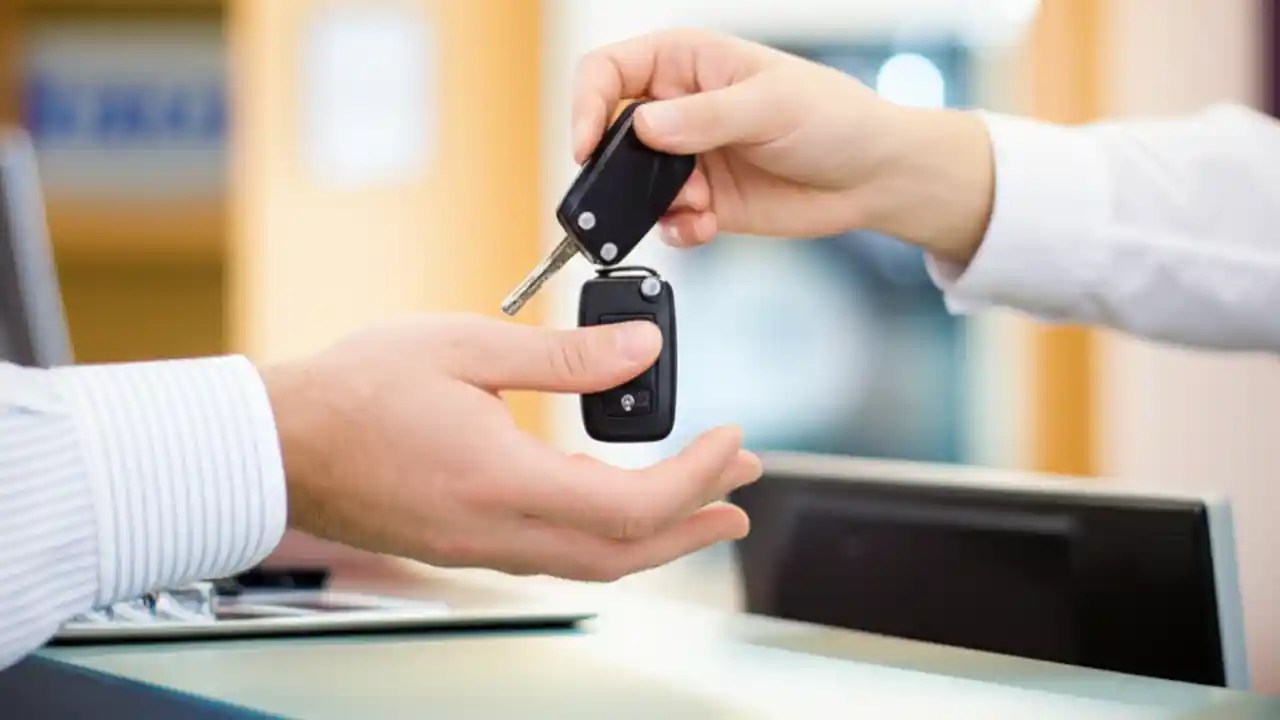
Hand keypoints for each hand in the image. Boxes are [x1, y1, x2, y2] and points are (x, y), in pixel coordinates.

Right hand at [261, 314, 759, 581]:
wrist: (276, 446)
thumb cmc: (355, 390)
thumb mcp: (464, 347)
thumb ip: (563, 356)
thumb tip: (643, 349)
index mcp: (502, 482)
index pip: (632, 506)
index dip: (697, 479)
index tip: (733, 442)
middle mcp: (498, 532)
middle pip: (627, 552)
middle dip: (697, 524)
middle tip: (744, 495)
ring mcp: (481, 548)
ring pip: (595, 560)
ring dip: (659, 536)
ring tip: (704, 509)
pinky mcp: (466, 545)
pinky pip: (558, 553)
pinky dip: (608, 534)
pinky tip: (619, 505)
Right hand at [572, 29, 994, 263]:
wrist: (874, 176)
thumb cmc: (834, 118)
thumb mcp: (771, 105)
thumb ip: (705, 117)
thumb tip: (644, 126)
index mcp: (687, 63)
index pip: (609, 71)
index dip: (587, 104)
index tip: (587, 144)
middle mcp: (679, 109)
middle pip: (613, 133)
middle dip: (616, 168)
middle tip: (631, 192)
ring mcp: (689, 158)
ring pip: (635, 185)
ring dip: (654, 202)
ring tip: (697, 204)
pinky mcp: (704, 201)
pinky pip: (667, 220)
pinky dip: (678, 229)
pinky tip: (706, 224)